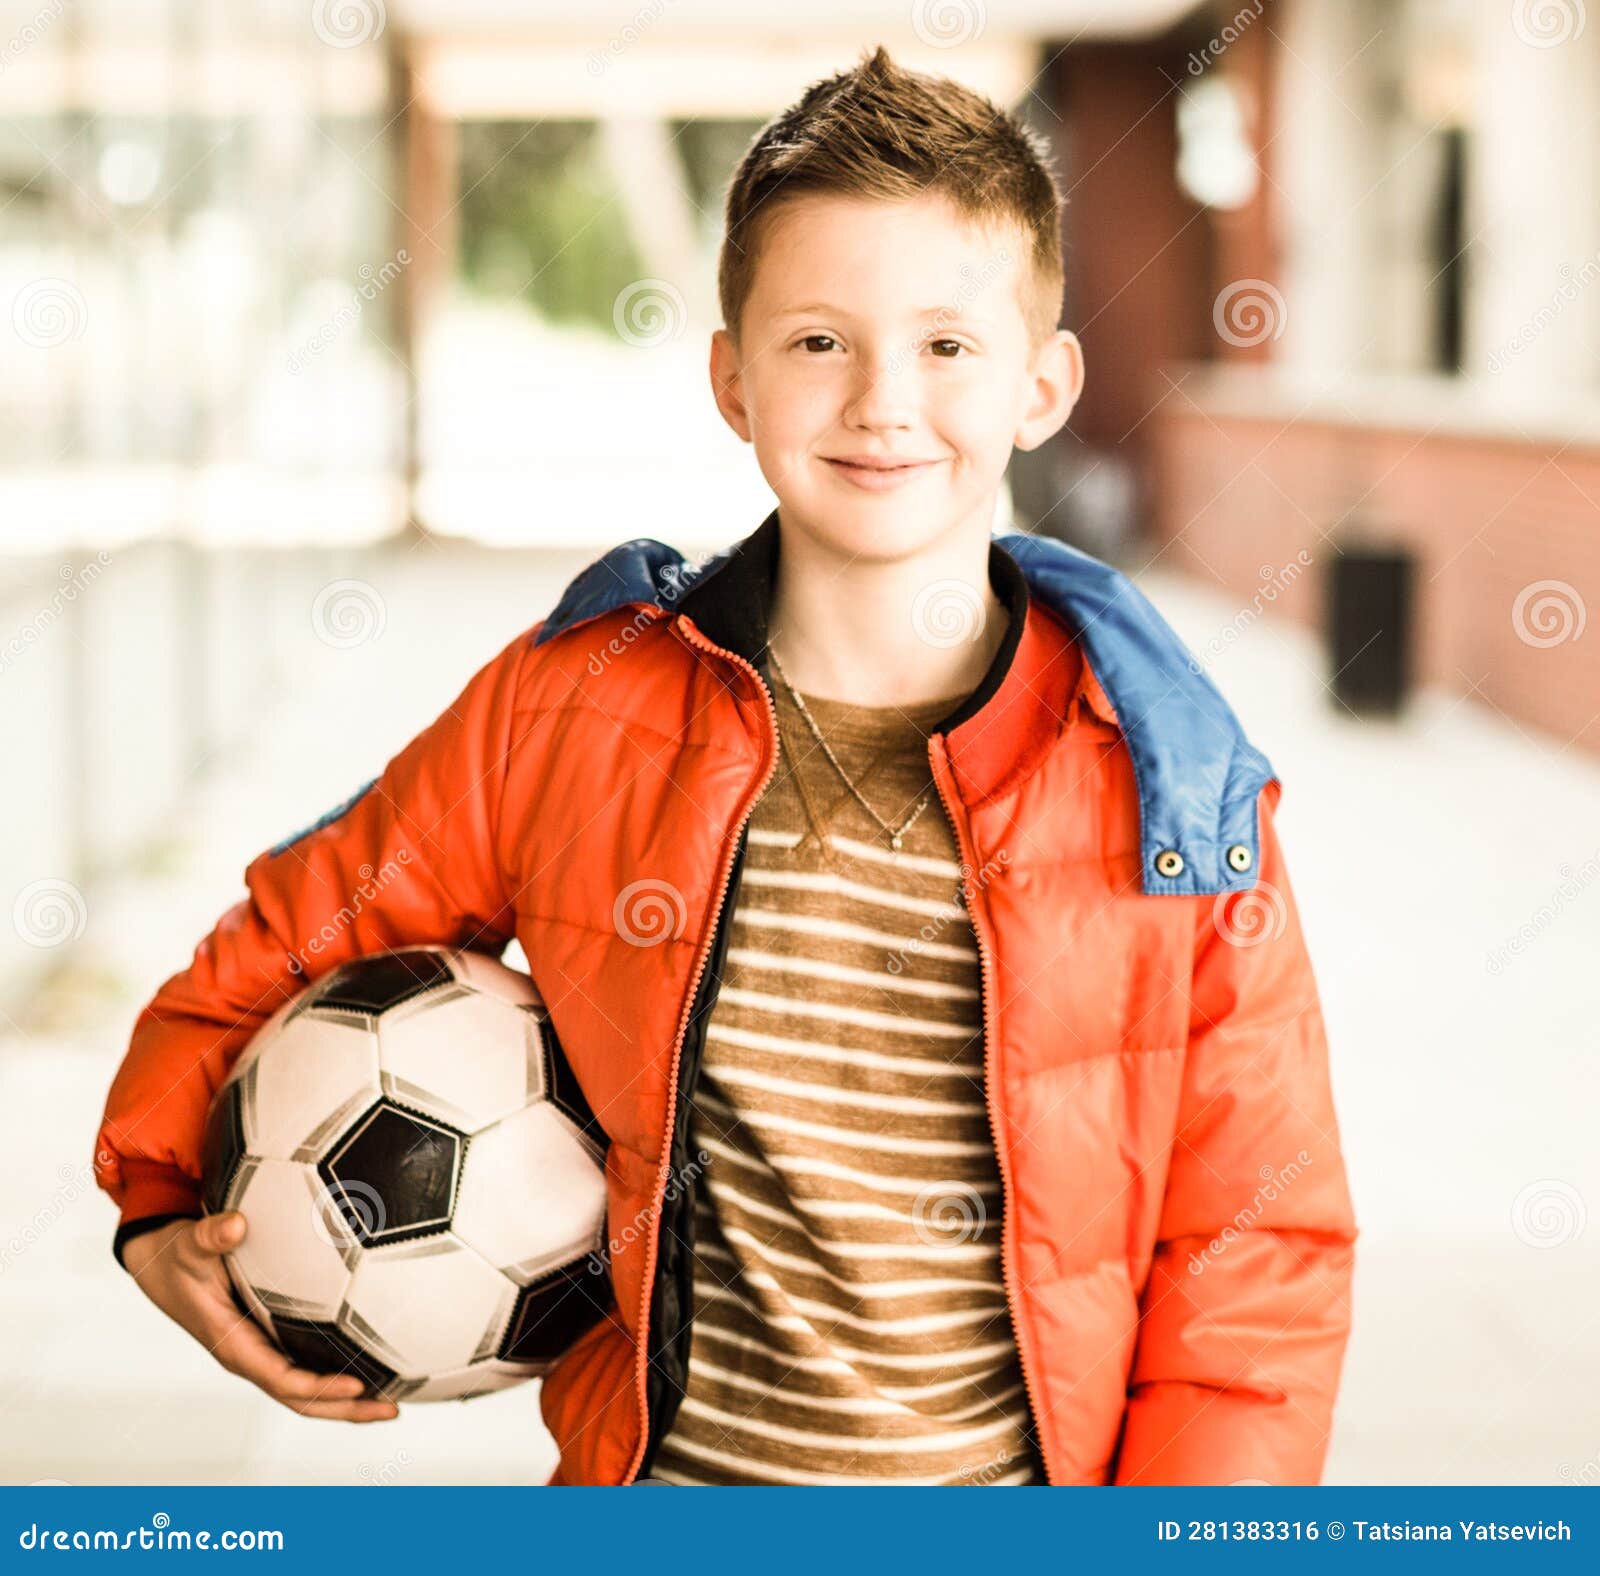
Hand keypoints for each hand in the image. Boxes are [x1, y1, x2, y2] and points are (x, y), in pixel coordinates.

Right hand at [123, 1211, 399, 1422]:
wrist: (163, 1264)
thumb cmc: (178, 1257)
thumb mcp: (189, 1245)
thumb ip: (211, 1236)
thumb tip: (236, 1224)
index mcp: (234, 1344)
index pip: (281, 1377)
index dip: (318, 1385)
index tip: (357, 1383)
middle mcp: (252, 1355)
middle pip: (303, 1397)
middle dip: (346, 1407)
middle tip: (393, 1408)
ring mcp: (264, 1350)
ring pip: (309, 1387)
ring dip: (349, 1398)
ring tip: (397, 1397)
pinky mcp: (274, 1337)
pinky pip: (309, 1364)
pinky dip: (340, 1371)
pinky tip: (376, 1362)